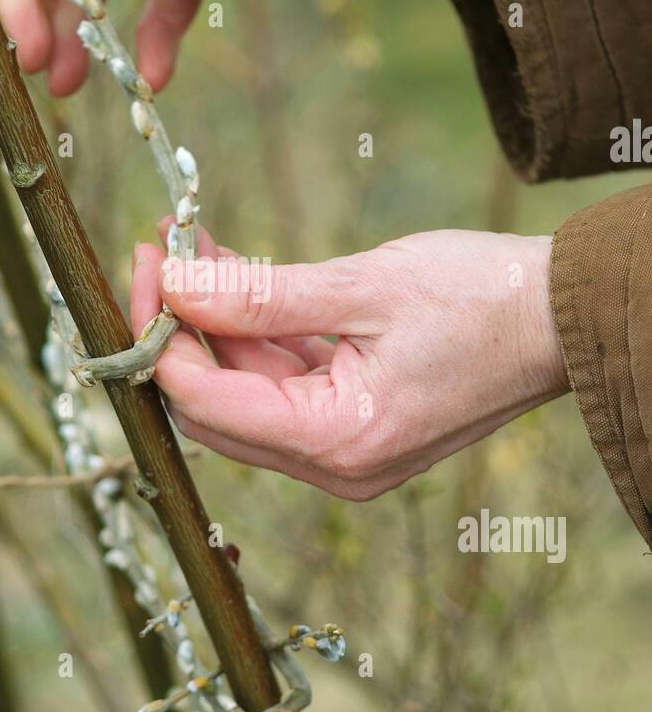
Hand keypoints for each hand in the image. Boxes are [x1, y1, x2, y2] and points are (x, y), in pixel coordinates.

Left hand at [129, 226, 567, 500]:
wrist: (562, 316)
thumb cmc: (481, 299)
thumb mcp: (363, 287)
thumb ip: (261, 293)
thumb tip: (174, 284)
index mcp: (337, 443)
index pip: (208, 406)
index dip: (161, 338)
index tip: (148, 266)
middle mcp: (334, 465)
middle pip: (218, 407)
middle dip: (179, 330)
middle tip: (159, 252)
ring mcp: (345, 448)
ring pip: (247, 390)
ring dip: (215, 322)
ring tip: (191, 246)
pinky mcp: (355, 421)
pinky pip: (285, 381)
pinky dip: (256, 331)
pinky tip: (234, 273)